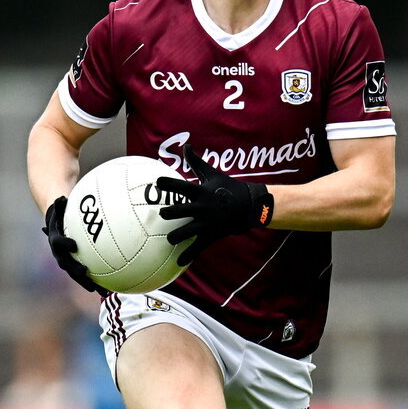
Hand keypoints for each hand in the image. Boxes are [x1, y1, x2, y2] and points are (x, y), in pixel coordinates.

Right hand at [42, 196, 108, 296]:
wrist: (55, 224)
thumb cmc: (62, 211)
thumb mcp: (60, 206)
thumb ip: (61, 204)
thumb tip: (62, 197)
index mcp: (56, 239)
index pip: (58, 243)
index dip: (65, 245)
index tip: (74, 246)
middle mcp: (60, 254)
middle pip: (67, 265)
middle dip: (76, 271)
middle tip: (85, 274)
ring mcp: (68, 262)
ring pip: (78, 276)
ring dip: (90, 284)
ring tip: (104, 292)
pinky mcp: (77, 266)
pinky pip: (89, 275)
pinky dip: (99, 282)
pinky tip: (114, 288)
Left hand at [157, 144, 273, 264]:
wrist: (250, 205)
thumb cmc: (228, 187)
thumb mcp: (213, 173)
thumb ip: (196, 162)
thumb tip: (186, 145)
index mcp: (201, 192)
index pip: (181, 186)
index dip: (168, 184)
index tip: (157, 182)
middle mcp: (202, 207)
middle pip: (179, 211)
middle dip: (168, 212)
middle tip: (161, 213)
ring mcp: (206, 223)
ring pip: (184, 232)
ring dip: (174, 236)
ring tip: (169, 238)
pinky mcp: (211, 235)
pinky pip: (196, 247)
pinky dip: (187, 256)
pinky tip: (178, 263)